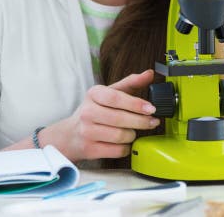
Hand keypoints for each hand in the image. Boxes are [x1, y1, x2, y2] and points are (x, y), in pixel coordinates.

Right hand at [43, 70, 159, 160]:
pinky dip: (125, 148)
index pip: (116, 98)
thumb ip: (130, 83)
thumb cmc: (95, 111)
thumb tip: (150, 73)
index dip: (136, 104)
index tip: (152, 108)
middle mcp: (87, 112)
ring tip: (132, 131)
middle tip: (153, 122)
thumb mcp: (109, 93)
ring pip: (120, 136)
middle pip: (120, 119)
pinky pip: (116, 151)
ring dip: (132, 135)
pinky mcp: (89, 149)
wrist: (70, 135)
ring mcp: (86, 132)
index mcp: (93, 94)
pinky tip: (123, 142)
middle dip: (142, 122)